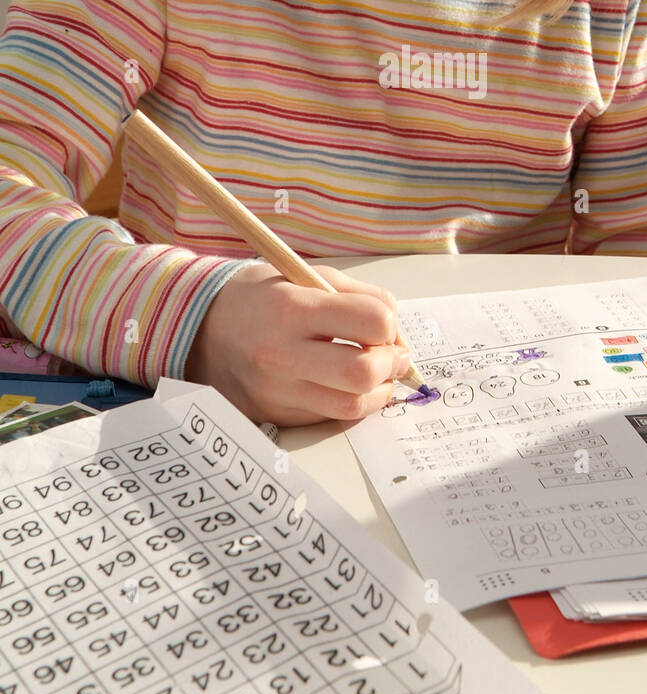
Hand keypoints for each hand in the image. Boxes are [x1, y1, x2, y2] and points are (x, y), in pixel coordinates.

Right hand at [183, 262, 407, 425]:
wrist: (202, 327)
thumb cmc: (262, 297)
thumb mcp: (309, 276)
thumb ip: (362, 298)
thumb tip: (398, 336)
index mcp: (293, 308)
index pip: (371, 322)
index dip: (390, 325)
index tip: (385, 326)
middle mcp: (282, 353)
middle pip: (363, 373)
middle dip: (391, 364)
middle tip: (391, 356)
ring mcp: (276, 391)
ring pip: (351, 406)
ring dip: (377, 391)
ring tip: (375, 373)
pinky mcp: (274, 415)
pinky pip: (327, 417)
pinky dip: (347, 401)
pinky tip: (343, 384)